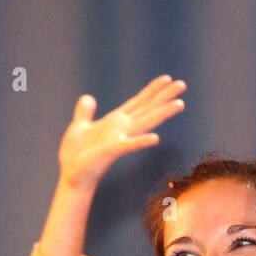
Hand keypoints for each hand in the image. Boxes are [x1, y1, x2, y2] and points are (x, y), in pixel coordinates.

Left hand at [58, 76, 185, 188]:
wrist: (73, 177)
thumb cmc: (76, 156)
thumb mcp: (79, 127)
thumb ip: (85, 112)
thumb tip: (88, 98)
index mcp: (115, 122)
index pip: (138, 102)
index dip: (152, 90)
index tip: (167, 78)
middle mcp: (122, 129)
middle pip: (148, 109)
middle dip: (165, 96)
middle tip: (182, 84)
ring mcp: (119, 140)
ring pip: (145, 123)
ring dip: (162, 114)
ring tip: (180, 104)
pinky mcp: (111, 151)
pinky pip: (128, 145)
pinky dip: (141, 141)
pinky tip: (155, 138)